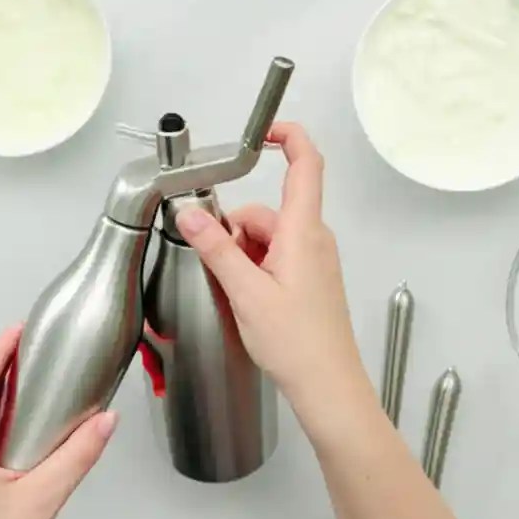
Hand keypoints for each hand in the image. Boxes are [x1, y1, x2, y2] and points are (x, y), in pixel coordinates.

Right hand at [174, 122, 366, 409]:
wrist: (328, 386)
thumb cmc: (299, 345)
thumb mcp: (246, 293)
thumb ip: (216, 248)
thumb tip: (190, 214)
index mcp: (304, 231)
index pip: (305, 162)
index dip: (286, 136)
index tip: (260, 131)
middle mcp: (314, 239)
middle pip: (267, 209)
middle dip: (234, 229)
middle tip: (218, 264)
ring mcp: (314, 259)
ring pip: (267, 237)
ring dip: (242, 255)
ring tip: (236, 293)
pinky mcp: (310, 278)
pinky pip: (275, 257)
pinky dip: (254, 269)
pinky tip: (247, 300)